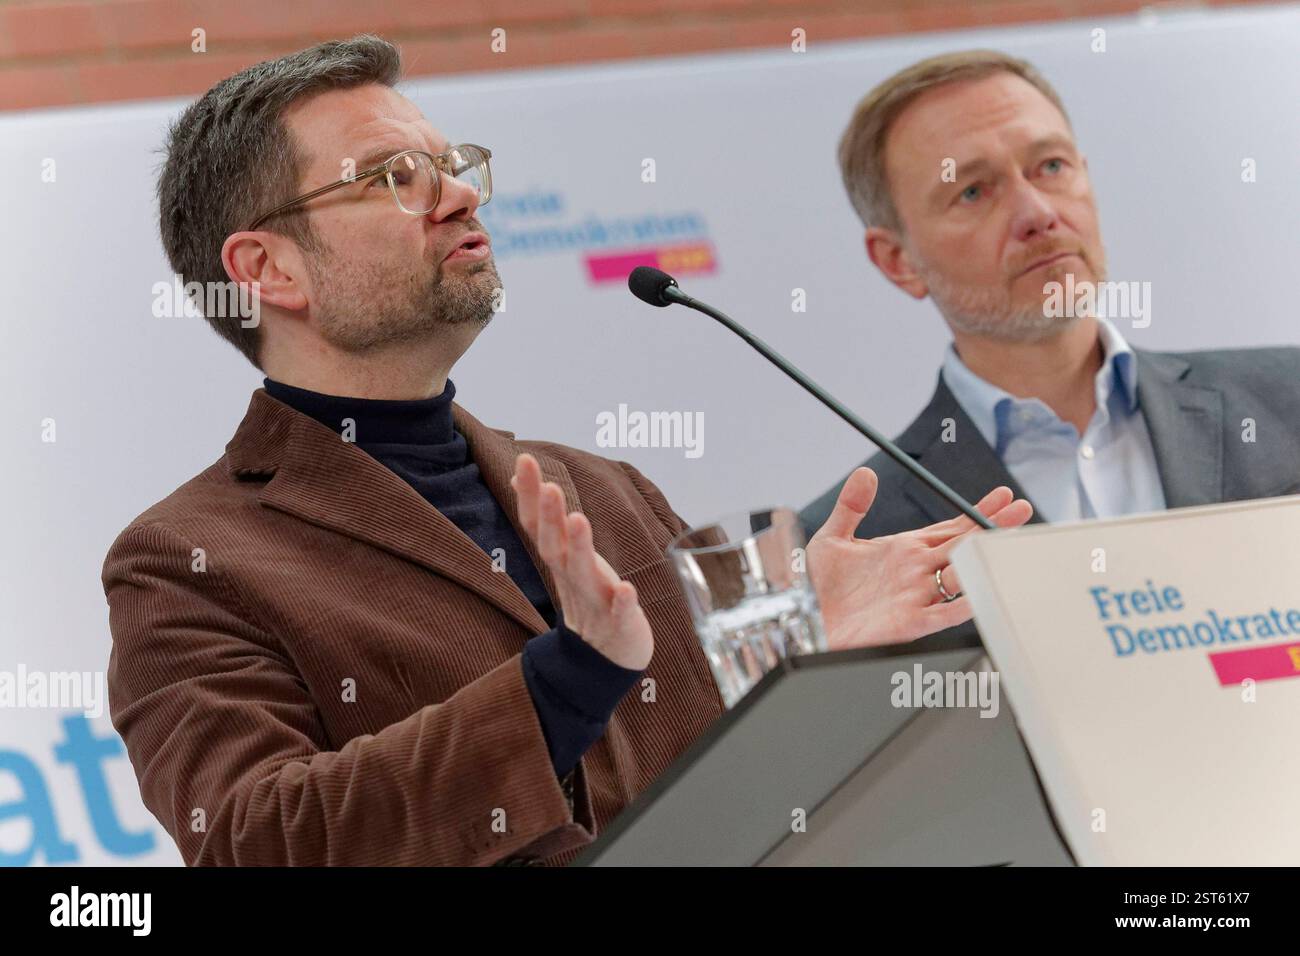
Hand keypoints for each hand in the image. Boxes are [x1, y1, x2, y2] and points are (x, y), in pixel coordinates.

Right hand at [511, 453, 652, 669]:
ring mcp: (594, 601)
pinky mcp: (619, 623)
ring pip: (583, 573)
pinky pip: (620, 612)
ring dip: (580, 547)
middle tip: (549, 487)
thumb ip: (543, 517)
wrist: (602, 658)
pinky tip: (626, 589)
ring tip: (579, 520)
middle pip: (554, 546)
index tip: (524, 459)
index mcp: (559, 559)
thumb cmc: (587, 595)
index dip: (529, 493)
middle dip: (551, 517)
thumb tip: (517, 479)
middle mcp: (571, 577)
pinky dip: (623, 602)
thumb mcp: (561, 555)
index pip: (537, 524)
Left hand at [806, 467, 1032, 648]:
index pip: (950, 527)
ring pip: (961, 576)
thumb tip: (865, 473)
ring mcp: (917, 595)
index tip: (1002, 495)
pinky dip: (966, 602)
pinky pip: (946, 613)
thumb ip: (851, 506)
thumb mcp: (832, 537)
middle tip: (1021, 508)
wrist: (806, 622)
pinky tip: (982, 589)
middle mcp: (916, 571)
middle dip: (992, 526)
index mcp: (903, 549)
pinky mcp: (911, 622)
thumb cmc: (819, 586)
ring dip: (981, 560)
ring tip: (1003, 537)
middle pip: (964, 545)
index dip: (976, 511)